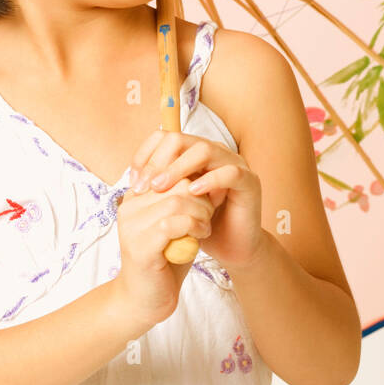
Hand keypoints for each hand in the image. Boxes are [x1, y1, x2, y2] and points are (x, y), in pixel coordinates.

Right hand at [114, 177, 215, 331]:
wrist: (145, 300)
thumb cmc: (165, 260)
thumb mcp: (177, 223)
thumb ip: (186, 200)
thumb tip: (211, 174)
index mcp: (135, 197)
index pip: (170, 170)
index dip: (196, 182)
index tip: (209, 197)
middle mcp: (129, 206)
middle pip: (176, 183)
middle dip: (201, 197)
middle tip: (208, 215)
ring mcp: (132, 226)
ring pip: (178, 201)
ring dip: (201, 213)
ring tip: (205, 227)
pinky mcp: (140, 245)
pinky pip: (173, 224)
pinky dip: (194, 227)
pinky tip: (200, 235)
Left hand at [129, 130, 263, 271]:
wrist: (231, 247)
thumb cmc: (200, 224)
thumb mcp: (174, 203)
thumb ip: (159, 187)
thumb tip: (133, 178)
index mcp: (194, 153)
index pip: (165, 137)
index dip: (146, 155)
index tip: (133, 181)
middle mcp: (214, 152)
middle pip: (181, 139)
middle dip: (158, 161)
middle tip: (145, 186)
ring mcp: (234, 164)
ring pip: (204, 150)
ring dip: (178, 168)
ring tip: (161, 188)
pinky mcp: (249, 181)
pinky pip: (230, 172)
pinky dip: (210, 180)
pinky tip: (192, 192)